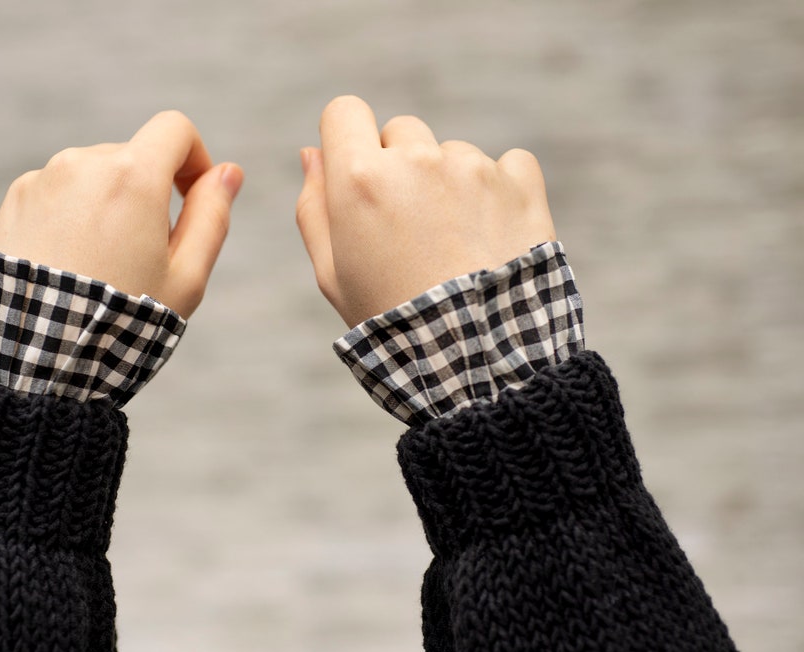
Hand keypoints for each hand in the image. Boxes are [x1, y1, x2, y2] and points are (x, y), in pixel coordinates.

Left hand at [0, 110, 243, 317]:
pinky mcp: (8, 209)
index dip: (194, 158)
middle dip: (144, 195)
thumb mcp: (185, 279)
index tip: (192, 197)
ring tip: (97, 272)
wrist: (32, 365)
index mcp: (130, 175)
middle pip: (129, 159)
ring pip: (87, 180)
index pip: (174, 129)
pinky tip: (64, 274)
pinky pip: (50, 202)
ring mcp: (37, 185)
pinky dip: (64, 226)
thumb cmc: (118, 325)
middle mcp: (79, 165)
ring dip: (101, 209)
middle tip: (142, 258)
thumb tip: (227, 173)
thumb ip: (212, 216)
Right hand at [296, 95, 555, 327]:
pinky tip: (493, 235)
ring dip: (451, 185)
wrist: (477, 361)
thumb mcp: (333, 275)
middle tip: (410, 227)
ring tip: (456, 247)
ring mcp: (472, 168)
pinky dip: (502, 190)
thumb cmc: (391, 321)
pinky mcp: (520, 184)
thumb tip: (312, 152)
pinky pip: (509, 164)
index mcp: (361, 180)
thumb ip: (314, 207)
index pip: (345, 111)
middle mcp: (416, 160)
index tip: (359, 171)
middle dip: (400, 166)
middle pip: (400, 131)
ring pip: (452, 153)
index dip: (347, 138)